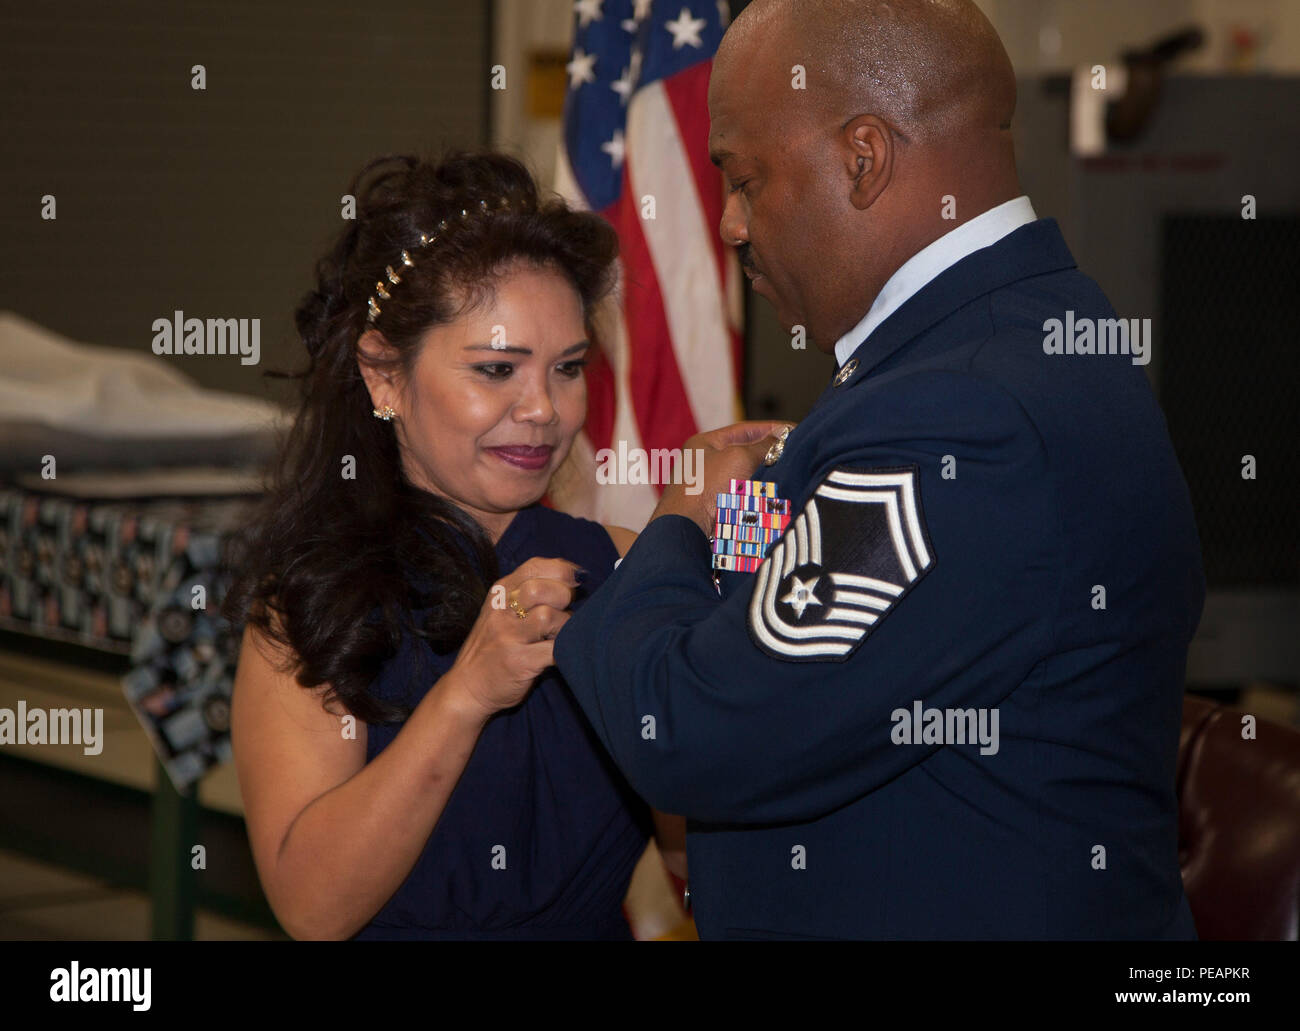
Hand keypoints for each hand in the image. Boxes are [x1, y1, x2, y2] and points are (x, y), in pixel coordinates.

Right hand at [444, 557, 580, 719]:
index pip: (536, 565)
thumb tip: (574, 577)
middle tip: (564, 613)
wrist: (467, 687)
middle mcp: (501, 610)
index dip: (563, 571)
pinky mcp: (519, 662)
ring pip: (550, 617)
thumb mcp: (501, 610)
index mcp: (500, 593)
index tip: (575, 583)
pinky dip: (566, 650)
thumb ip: (528, 592)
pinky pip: (555, 649)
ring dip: (565, 627)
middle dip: (564, 597)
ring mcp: (508, 637)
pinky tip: (561, 653)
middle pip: (542, 588)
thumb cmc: (493, 646)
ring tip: (558, 636)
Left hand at [650, 421, 793, 535]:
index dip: (771, 429)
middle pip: (745, 454)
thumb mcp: (739, 458)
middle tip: (796, 453)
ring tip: (789, 473)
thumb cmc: (707, 488)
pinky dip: (758, 495)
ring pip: (745, 477)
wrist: (687, 532)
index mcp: (703, 444)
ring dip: (766, 476)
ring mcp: (708, 488)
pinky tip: (773, 496)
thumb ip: (763, 446)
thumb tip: (781, 438)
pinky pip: (742, 498)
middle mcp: (703, 464)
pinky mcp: (714, 511)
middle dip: (770, 454)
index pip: (744, 430)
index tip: (795, 431)